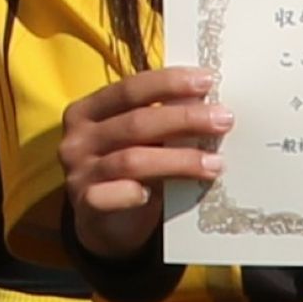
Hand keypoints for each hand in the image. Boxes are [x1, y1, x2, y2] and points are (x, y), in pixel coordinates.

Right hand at [54, 65, 231, 264]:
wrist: (101, 221)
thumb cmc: (127, 170)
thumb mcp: (140, 140)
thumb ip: (161, 120)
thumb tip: (205, 101)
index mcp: (88, 110)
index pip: (129, 89)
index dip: (168, 83)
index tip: (207, 80)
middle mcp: (79, 138)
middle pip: (135, 123)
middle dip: (184, 119)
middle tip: (223, 120)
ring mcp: (79, 172)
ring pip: (132, 160)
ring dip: (178, 161)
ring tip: (215, 164)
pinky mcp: (84, 204)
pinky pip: (108, 197)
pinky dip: (131, 194)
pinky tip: (153, 196)